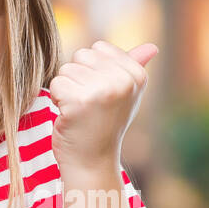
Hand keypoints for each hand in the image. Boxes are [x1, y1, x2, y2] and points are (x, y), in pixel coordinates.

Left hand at [47, 40, 157, 174]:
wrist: (92, 161)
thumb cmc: (105, 125)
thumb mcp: (125, 94)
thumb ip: (133, 67)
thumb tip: (152, 47)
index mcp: (136, 75)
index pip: (99, 47)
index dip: (93, 69)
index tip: (101, 93)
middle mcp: (123, 81)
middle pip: (82, 55)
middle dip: (78, 77)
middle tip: (88, 103)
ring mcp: (102, 91)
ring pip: (66, 68)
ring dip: (66, 89)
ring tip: (79, 110)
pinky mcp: (79, 101)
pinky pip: (56, 84)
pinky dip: (57, 100)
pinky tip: (69, 115)